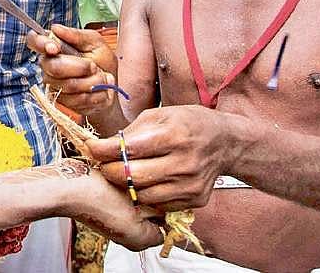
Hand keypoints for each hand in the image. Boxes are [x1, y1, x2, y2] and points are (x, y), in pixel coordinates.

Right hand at [28, 24, 118, 116]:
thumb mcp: (96, 43)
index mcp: (54, 47)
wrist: (112, 89)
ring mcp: (53, 84)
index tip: (55, 48)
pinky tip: (98, 90)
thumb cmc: (102, 63)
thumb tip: (56, 28)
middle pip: (52, 67)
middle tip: (94, 66)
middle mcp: (48, 65)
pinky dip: (94, 95)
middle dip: (80, 67)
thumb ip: (77, 35)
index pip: (34, 41)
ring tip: (100, 78)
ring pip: (68, 85)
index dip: (40, 43)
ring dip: (92, 82)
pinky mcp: (61, 101)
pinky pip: (76, 99)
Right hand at [51, 159, 162, 250]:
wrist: (69, 188)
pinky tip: (116, 185)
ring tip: (126, 185)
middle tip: (141, 188)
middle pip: (153, 218)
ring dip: (136, 196)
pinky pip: (123, 204)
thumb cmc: (101, 197)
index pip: (166, 225)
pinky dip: (123, 194)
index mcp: (142, 240)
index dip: (165, 207)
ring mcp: (117, 227)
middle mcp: (130, 238)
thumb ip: (161, 206)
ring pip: (138, 209)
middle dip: (151, 202)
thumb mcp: (140, 202)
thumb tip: (169, 204)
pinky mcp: (106, 214)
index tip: (159, 192)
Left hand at [86, 106, 236, 211]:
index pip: (129, 149)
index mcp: (174, 135)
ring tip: (124, 173)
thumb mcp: (161, 115)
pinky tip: (146, 182)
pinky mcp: (195, 199)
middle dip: (110, 171)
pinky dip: (146, 194)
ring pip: (142, 195)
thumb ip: (132, 131)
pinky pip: (159, 204)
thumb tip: (104, 146)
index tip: (93, 148)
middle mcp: (184, 163)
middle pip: (132, 177)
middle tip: (105, 164)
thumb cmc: (189, 123)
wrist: (226, 143)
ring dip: (127, 185)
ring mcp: (190, 184)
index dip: (103, 150)